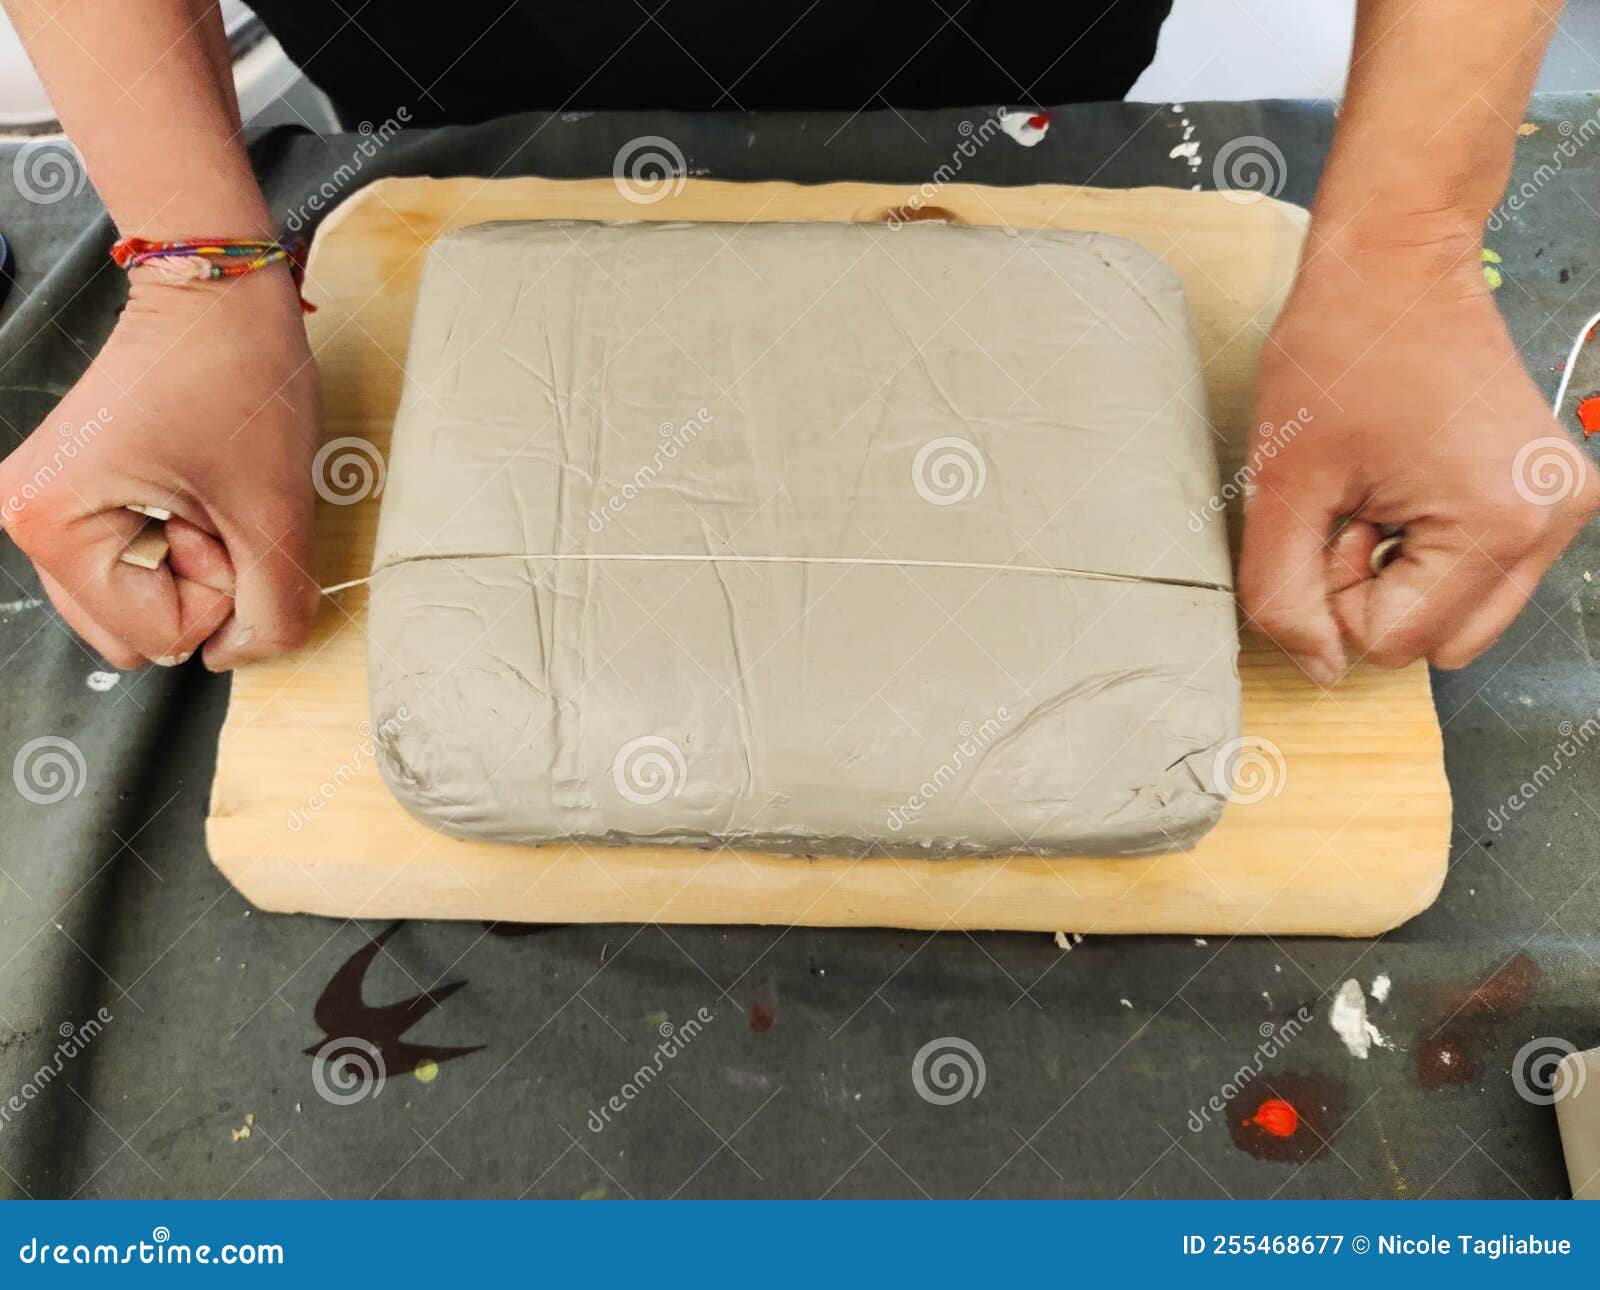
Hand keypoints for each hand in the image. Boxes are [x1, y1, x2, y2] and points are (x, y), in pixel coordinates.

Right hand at [0, 264, 320, 670]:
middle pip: (134, 634)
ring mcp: (43, 510)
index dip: (218, 588)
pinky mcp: (71, 497)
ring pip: (134, 607)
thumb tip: (235, 660)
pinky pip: (132, 569)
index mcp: (49, 526)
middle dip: (198, 584)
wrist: (217, 292)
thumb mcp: (276, 511)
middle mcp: (23, 522)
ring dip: (190, 565)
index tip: (221, 509)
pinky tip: (190, 487)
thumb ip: (271, 609)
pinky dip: (176, 545)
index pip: (157, 636)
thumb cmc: (241, 383)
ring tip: (203, 490)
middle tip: (213, 502)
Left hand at [1238, 225, 1598, 681]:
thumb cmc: (1340, 354)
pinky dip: (1430, 554)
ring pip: (1459, 618)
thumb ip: (1283, 594)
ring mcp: (1562, 511)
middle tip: (1355, 508)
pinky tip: (1408, 486)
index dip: (1336, 592)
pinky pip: (1481, 576)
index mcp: (1498, 527)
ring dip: (1401, 576)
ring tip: (1380, 492)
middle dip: (1374, 595)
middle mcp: (1551, 526)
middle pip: (1437, 644)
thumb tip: (1319, 671)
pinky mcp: (1552, 496)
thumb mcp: (1284, 486)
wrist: (1396, 263)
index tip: (1334, 516)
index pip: (1391, 643)